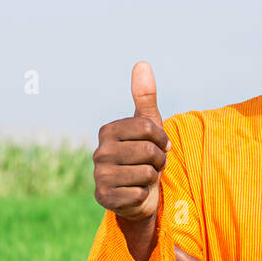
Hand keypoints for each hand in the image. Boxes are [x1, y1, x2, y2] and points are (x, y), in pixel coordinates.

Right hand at [93, 61, 169, 222]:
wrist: (137, 195)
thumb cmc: (144, 157)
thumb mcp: (148, 127)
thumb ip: (145, 97)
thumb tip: (142, 63)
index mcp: (108, 131)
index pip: (148, 128)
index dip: (162, 139)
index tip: (161, 146)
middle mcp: (99, 152)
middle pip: (149, 152)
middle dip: (160, 161)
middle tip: (154, 165)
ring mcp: (100, 176)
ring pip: (146, 174)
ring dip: (153, 177)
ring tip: (145, 178)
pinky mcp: (104, 197)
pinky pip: (139, 193)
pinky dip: (143, 195)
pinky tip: (136, 193)